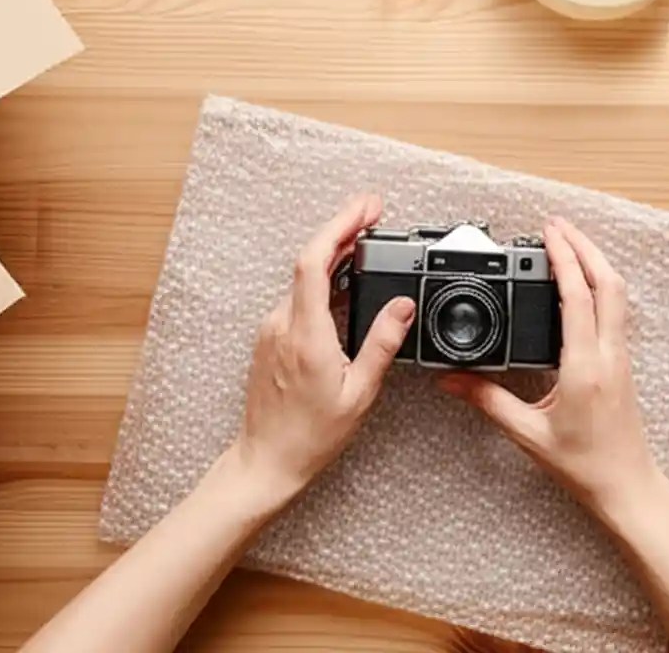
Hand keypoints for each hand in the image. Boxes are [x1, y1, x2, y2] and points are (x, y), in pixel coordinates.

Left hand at [234, 194, 415, 499]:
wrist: (267, 460)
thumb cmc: (311, 435)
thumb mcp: (359, 392)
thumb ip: (382, 344)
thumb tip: (401, 306)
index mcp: (306, 334)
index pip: (314, 262)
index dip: (339, 226)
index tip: (365, 209)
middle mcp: (282, 325)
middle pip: (309, 261)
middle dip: (343, 231)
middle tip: (374, 213)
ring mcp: (272, 330)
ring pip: (304, 279)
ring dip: (334, 256)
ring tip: (366, 244)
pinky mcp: (270, 338)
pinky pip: (298, 298)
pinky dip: (323, 281)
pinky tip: (345, 285)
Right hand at [439, 217, 659, 514]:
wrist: (626, 486)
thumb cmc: (584, 465)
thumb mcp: (527, 434)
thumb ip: (487, 401)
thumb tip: (451, 381)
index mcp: (585, 367)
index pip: (578, 298)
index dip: (564, 260)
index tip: (548, 234)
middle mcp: (608, 355)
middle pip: (608, 283)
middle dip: (585, 247)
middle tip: (557, 225)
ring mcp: (620, 357)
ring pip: (618, 294)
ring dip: (595, 262)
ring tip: (568, 243)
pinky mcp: (622, 363)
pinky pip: (616, 311)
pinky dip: (600, 286)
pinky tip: (581, 284)